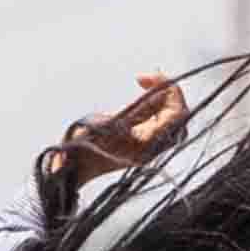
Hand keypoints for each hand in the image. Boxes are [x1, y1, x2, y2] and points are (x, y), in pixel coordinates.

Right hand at [48, 72, 189, 181]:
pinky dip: (156, 107)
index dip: (167, 90)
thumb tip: (161, 93)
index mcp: (146, 146)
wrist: (71, 171)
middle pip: (178, 117)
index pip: (176, 114)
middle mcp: (152, 149)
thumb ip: (138, 110)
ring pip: (171, 119)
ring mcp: (148, 149)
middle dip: (167, 93)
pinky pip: (161, 123)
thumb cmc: (82, 150)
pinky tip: (141, 100)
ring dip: (161, 99)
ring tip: (144, 86)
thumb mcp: (107, 124)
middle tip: (146, 80)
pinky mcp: (142, 145)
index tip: (144, 79)